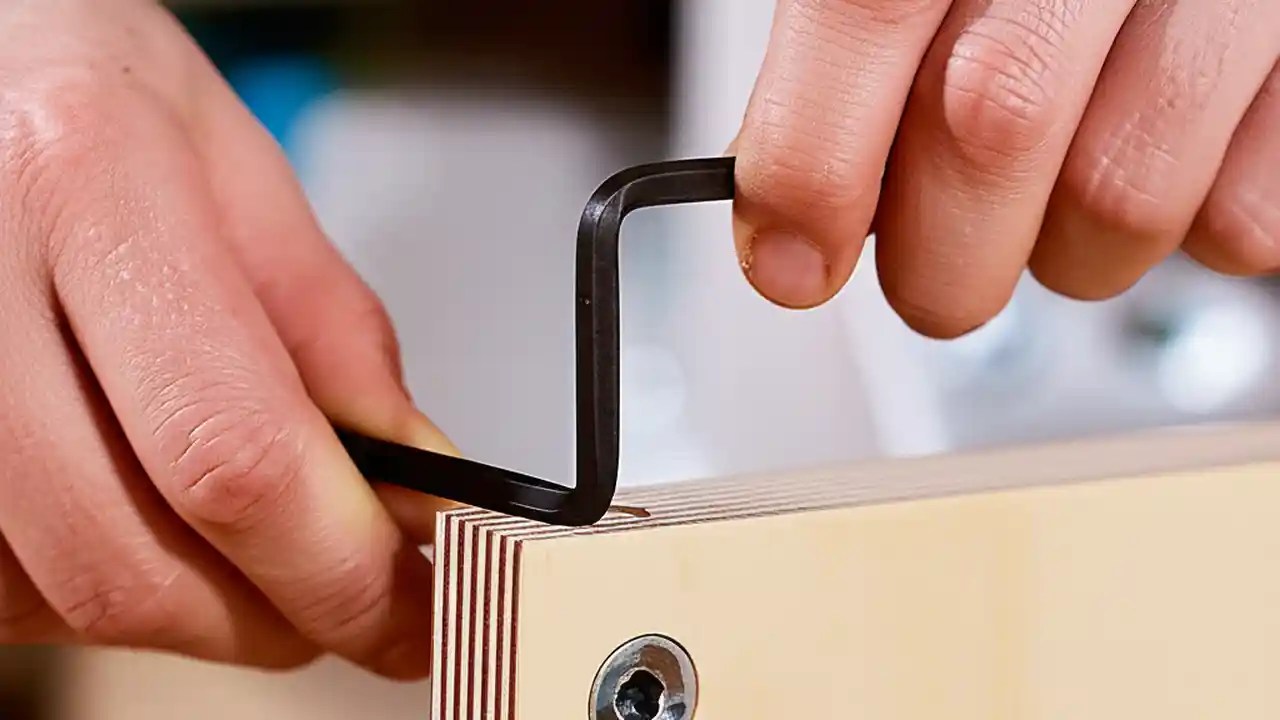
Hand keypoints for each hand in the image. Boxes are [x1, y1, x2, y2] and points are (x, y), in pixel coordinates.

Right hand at [0, 1, 453, 677]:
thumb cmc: (92, 98)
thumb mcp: (244, 175)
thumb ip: (336, 338)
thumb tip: (415, 487)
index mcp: (82, 181)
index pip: (231, 450)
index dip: (340, 567)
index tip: (412, 601)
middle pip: (136, 563)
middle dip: (278, 615)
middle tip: (353, 597)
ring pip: (68, 599)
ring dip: (196, 609)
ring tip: (254, 542)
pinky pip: (10, 593)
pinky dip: (106, 589)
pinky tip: (148, 518)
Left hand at [733, 0, 1278, 334]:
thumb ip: (851, 62)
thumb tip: (790, 222)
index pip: (866, 11)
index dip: (815, 164)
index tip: (790, 263)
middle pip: (993, 127)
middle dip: (939, 258)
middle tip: (932, 270)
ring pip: (1120, 201)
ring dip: (1066, 249)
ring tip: (1060, 194)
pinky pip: (1240, 221)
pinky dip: (1186, 225)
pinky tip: (1163, 160)